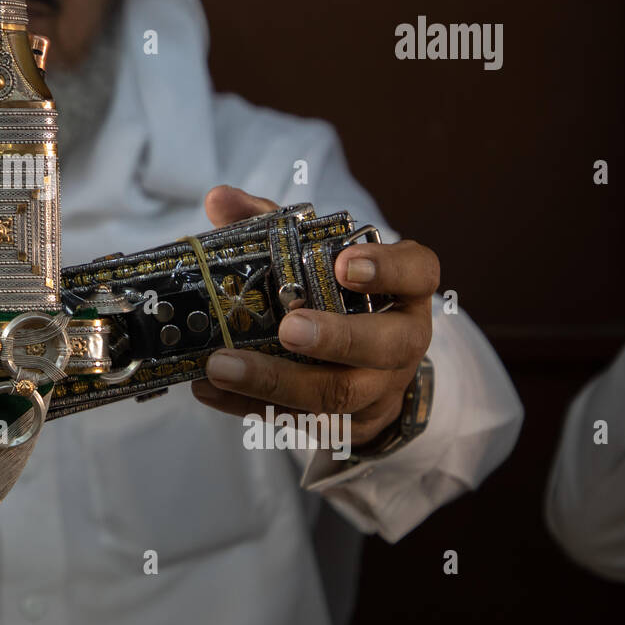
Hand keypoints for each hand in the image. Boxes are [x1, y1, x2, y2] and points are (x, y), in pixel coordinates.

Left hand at [190, 186, 437, 445]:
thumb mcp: (312, 255)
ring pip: (337, 393)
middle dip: (334, 337)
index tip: (345, 263)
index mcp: (403, 291)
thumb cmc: (334, 297)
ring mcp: (377, 388)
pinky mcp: (345, 425)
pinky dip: (247, 405)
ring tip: (220, 364)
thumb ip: (272, 223)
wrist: (362, 370)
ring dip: (275, 380)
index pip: (417, 272)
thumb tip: (221, 199)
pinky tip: (207, 389)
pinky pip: (298, 420)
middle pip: (383, 344)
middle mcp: (401, 340)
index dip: (387, 268)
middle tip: (288, 328)